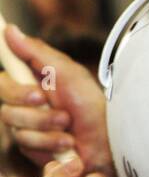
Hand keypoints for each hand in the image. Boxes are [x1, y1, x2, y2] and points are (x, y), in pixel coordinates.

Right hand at [0, 27, 112, 176]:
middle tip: (51, 104)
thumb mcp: (69, 75)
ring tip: (69, 125)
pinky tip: (68, 143)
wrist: (109, 143)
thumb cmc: (93, 107)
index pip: (4, 79)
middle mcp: (25, 102)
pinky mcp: (31, 147)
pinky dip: (50, 142)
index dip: (12, 86)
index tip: (38, 93)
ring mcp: (26, 125)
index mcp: (33, 81)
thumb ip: (37, 53)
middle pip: (3, 99)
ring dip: (45, 124)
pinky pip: (26, 143)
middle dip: (31, 103)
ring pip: (13, 121)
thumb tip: (9, 29)